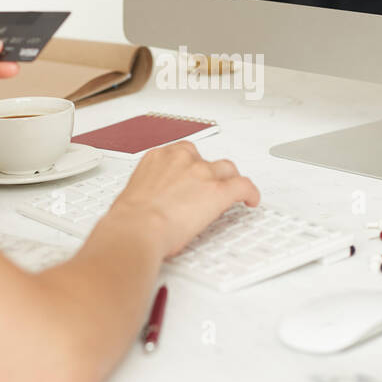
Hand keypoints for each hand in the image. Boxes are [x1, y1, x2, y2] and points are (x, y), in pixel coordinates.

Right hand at [106, 142, 260, 257]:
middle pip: (206, 160)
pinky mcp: (219, 190)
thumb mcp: (133, 194)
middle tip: (210, 186)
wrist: (137, 228)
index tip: (192, 175)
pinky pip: (244, 186)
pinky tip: (251, 200)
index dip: (190, 166)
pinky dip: (251, 192)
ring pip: (227, 170)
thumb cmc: (130, 218)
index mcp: (158, 157)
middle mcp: (182, 160)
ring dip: (230, 180)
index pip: (182, 154)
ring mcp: (202, 173)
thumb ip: (147, 192)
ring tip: (233, 191)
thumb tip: (148, 205)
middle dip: (210, 172)